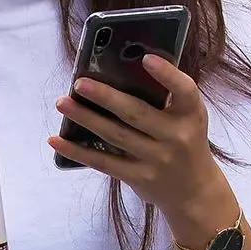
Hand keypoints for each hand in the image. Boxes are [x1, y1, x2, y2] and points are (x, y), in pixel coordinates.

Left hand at [50, 57, 233, 244]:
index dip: (166, 74)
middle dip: (105, 96)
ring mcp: (157, 160)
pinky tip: (56, 140)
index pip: (184, 90)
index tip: (145, 58)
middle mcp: (176, 137)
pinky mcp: (138, 178)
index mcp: (191, 115)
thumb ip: (165, 99)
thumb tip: (120, 70)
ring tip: (63, 103)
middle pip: (136, 113)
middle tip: (79, 83)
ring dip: (85, 118)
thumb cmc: (185, 142)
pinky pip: (103, 163)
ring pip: (115, 135)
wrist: (194, 191)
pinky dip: (77, 151)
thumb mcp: (187, 119)